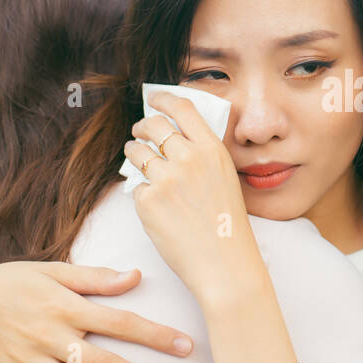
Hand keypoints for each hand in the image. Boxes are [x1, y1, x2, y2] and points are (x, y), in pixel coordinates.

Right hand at [0, 259, 193, 362]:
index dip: (155, 335)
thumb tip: (136, 277)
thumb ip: (96, 278)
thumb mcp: (53, 271)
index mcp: (66, 305)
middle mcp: (50, 335)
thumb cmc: (12, 280)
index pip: (121, 322)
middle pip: (104, 362)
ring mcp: (29, 360)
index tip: (186, 347)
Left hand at [123, 91, 268, 305]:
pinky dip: (142, 193)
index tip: (154, 100)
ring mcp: (166, 179)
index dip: (164, 99)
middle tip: (140, 131)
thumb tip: (172, 140)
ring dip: (133, 152)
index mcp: (212, 150)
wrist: (224, 263)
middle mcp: (189, 158)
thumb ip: (202, 156)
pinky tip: (155, 204)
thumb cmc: (228, 225)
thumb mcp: (225, 178)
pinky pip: (137, 187)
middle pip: (153, 125)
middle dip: (142, 125)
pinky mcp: (148, 201)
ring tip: (138, 160)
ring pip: (136, 151)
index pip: (182, 109)